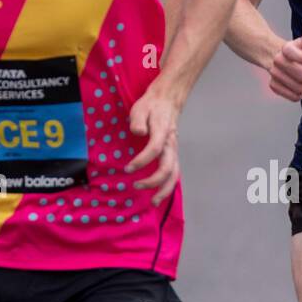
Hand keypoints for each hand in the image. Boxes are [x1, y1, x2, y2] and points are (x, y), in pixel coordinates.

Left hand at [124, 89, 180, 206]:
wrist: (168, 100)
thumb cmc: (151, 105)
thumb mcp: (140, 107)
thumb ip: (138, 120)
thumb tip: (138, 132)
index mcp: (162, 132)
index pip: (154, 149)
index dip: (141, 161)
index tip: (128, 168)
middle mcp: (171, 144)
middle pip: (168, 168)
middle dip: (154, 181)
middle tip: (137, 185)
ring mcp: (174, 150)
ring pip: (174, 174)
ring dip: (165, 189)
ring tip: (153, 202)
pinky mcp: (172, 154)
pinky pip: (173, 173)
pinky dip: (167, 185)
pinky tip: (158, 194)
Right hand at [269, 15, 301, 100]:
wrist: (284, 60)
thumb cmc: (299, 52)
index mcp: (286, 48)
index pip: (297, 56)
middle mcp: (277, 61)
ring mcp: (274, 74)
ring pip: (299, 88)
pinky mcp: (274, 86)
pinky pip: (293, 97)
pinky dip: (298, 93)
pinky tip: (297, 85)